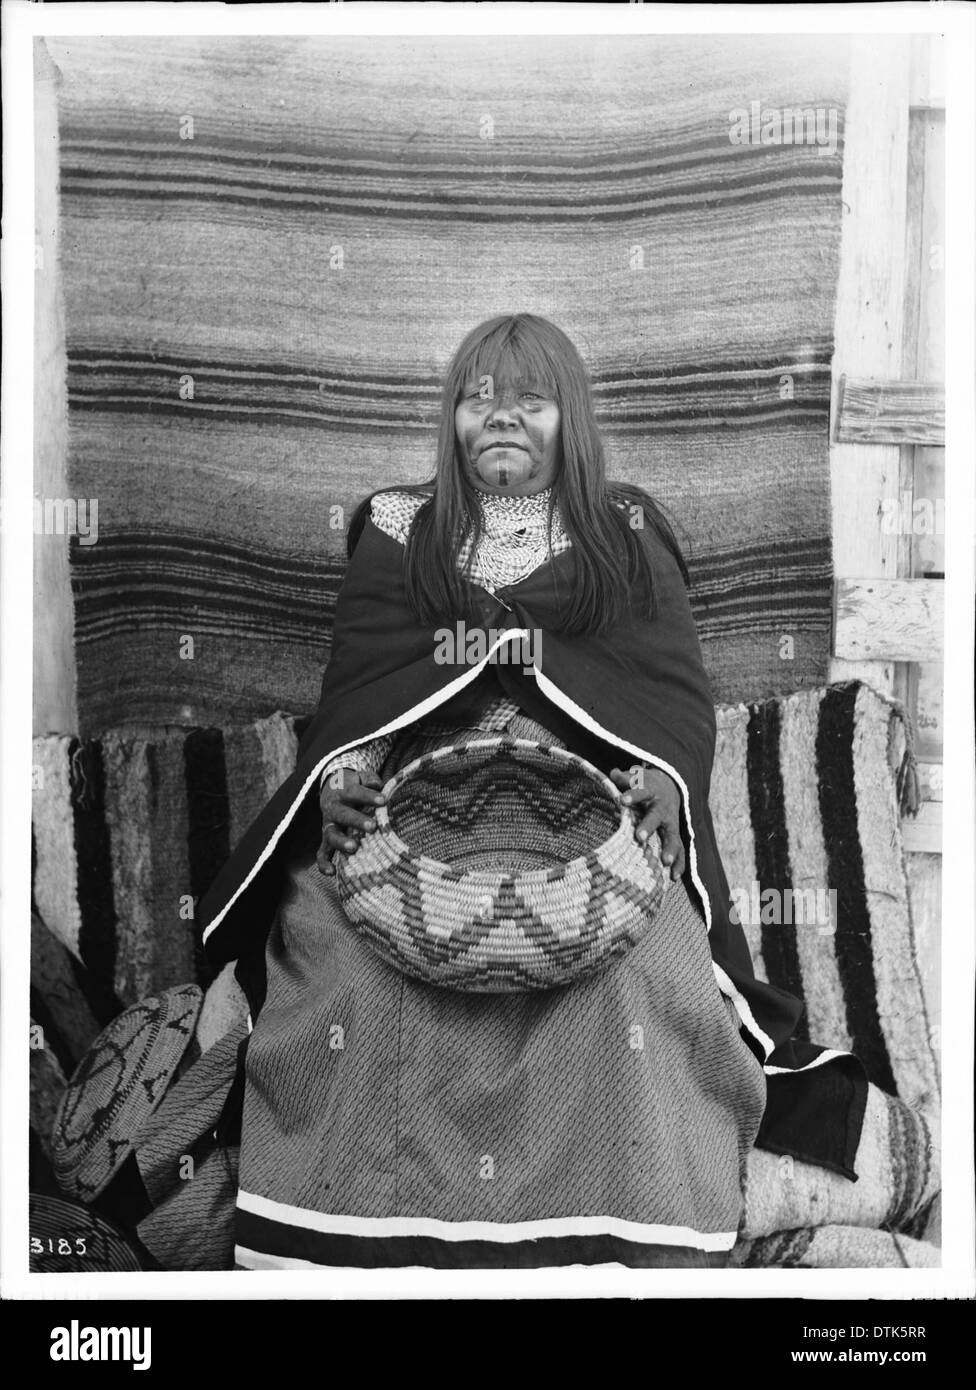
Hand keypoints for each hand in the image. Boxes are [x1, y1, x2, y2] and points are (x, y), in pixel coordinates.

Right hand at [317, 768, 385, 875]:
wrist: (332, 788)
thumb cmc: (355, 785)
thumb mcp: (361, 777)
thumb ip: (370, 780)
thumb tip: (378, 785)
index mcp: (343, 791)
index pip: (355, 792)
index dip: (369, 796)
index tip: (384, 800)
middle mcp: (334, 809)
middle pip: (343, 814)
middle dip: (357, 820)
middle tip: (373, 826)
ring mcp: (329, 825)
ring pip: (331, 834)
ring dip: (341, 842)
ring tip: (354, 848)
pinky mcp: (326, 840)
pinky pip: (322, 853)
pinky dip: (324, 863)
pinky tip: (332, 872)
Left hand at [610, 764, 685, 881]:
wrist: (671, 787)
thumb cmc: (646, 786)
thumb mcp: (636, 778)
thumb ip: (624, 778)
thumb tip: (612, 773)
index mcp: (650, 792)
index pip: (640, 792)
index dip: (632, 795)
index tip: (622, 799)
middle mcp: (662, 809)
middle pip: (656, 817)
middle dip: (648, 826)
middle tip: (639, 837)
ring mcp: (671, 824)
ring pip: (672, 836)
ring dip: (669, 849)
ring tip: (665, 862)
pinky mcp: (675, 836)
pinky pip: (681, 851)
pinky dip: (679, 864)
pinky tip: (674, 878)